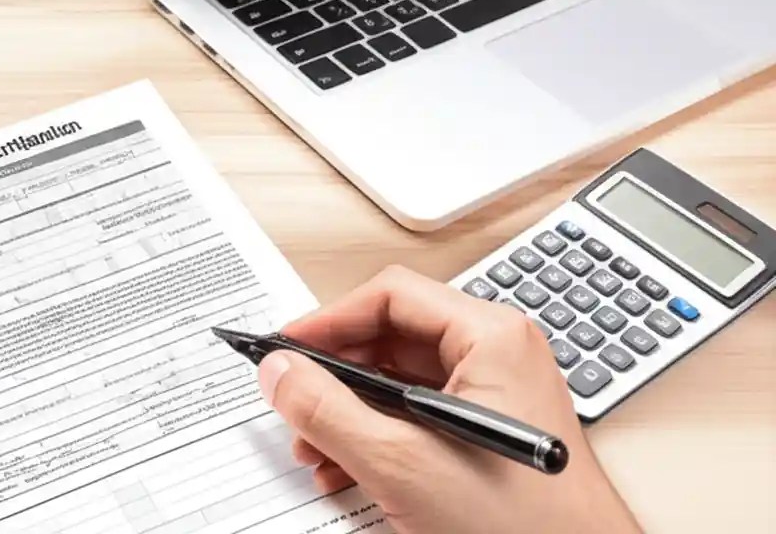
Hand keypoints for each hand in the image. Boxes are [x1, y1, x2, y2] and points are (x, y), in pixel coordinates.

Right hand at [258, 266, 641, 533]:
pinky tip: (347, 468)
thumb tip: (282, 372)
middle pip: (391, 337)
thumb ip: (329, 412)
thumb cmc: (525, 526)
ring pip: (397, 382)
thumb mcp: (402, 464)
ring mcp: (494, 394)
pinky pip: (415, 416)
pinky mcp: (485, 432)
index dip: (329, 320)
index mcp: (491, 338)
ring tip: (317, 449)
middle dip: (335, 376)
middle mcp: (496, 355)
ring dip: (347, 413)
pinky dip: (374, 436)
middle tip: (295, 402)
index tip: (286, 348)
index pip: (392, 295)